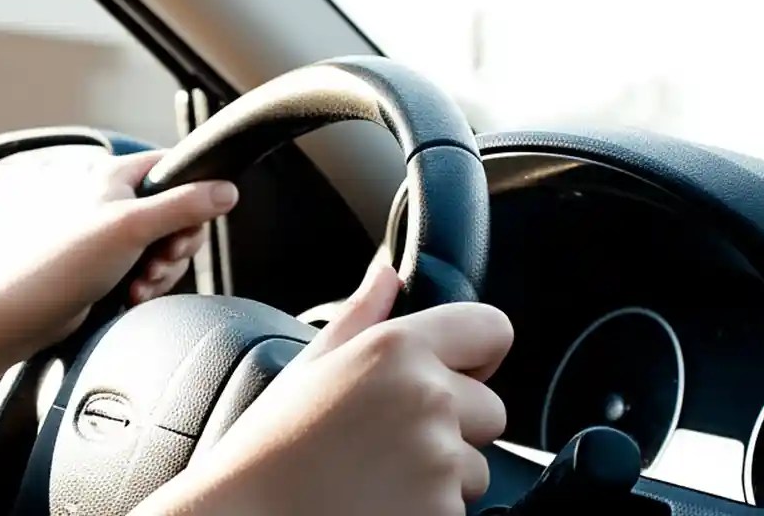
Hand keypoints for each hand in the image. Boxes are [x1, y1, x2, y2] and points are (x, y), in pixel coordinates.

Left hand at [0, 149, 238, 352]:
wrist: (28, 313)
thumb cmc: (68, 261)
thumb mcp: (134, 226)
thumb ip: (185, 207)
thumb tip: (228, 191)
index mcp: (119, 174)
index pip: (177, 167)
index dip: (195, 193)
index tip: (193, 220)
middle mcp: (119, 199)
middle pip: (182, 213)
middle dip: (178, 245)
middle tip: (161, 259)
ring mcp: (118, 234)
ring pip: (171, 247)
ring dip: (164, 271)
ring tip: (140, 284)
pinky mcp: (115, 265)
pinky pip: (154, 270)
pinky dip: (150, 284)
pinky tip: (132, 295)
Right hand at [139, 258, 513, 515]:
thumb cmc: (271, 449)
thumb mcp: (308, 367)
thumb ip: (360, 314)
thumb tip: (388, 272)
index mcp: (395, 348)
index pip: (492, 329)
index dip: (475, 354)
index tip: (451, 374)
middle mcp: (426, 397)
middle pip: (490, 409)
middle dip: (454, 428)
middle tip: (386, 443)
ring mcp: (438, 461)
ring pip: (476, 467)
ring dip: (441, 478)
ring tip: (376, 479)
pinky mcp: (442, 513)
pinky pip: (460, 509)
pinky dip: (429, 512)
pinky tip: (380, 506)